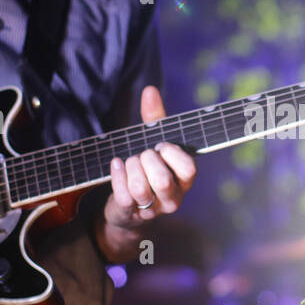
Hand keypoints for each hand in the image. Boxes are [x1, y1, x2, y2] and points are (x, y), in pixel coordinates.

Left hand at [103, 86, 196, 231]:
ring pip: (140, 188)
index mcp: (184, 180)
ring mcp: (153, 209)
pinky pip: (123, 195)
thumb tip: (150, 90)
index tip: (160, 145)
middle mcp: (173, 197)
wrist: (128, 206)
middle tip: (143, 155)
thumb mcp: (153, 143)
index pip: (189, 168)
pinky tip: (116, 166)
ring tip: (130, 162)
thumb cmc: (146, 168)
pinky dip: (116, 175)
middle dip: (146, 160)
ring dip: (131, 168)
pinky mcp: (131, 213)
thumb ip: (154, 118)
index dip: (171, 153)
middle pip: (162, 179)